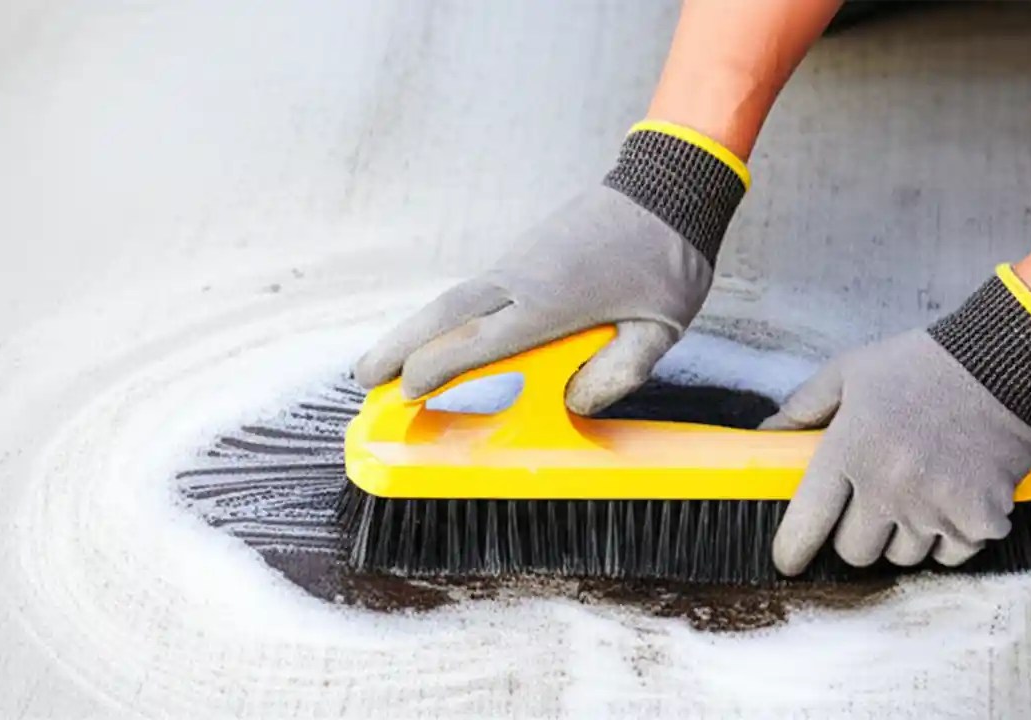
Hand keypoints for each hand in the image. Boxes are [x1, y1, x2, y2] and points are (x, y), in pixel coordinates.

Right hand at [355, 124, 747, 413]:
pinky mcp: (523, 255)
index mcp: (551, 302)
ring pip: (453, 301)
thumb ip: (618, 373)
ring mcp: (518, 262)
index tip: (402, 392)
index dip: (435, 369)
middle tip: (363, 378)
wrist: (668, 187)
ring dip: (414, 330)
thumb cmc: (667, 260)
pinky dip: (444, 317)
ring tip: (382, 363)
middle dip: (399, 347)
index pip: (479, 342)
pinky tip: (436, 338)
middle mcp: (522, 278)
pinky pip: (474, 291)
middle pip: (445, 316)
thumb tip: (570, 404)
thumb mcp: (660, 330)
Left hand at [761, 329, 1030, 573]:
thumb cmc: (918, 366)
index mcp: (850, 451)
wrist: (1002, 361)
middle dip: (855, 535)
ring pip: (902, 557)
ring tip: (914, 495)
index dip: (792, 549)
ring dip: (902, 536)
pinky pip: (951, 555)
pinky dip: (950, 537)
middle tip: (867, 506)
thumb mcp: (847, 372)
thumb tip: (765, 437)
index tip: (789, 559)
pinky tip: (952, 501)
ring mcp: (936, 508)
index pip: (807, 524)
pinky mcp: (980, 519)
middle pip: (854, 552)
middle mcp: (888, 488)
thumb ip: (802, 408)